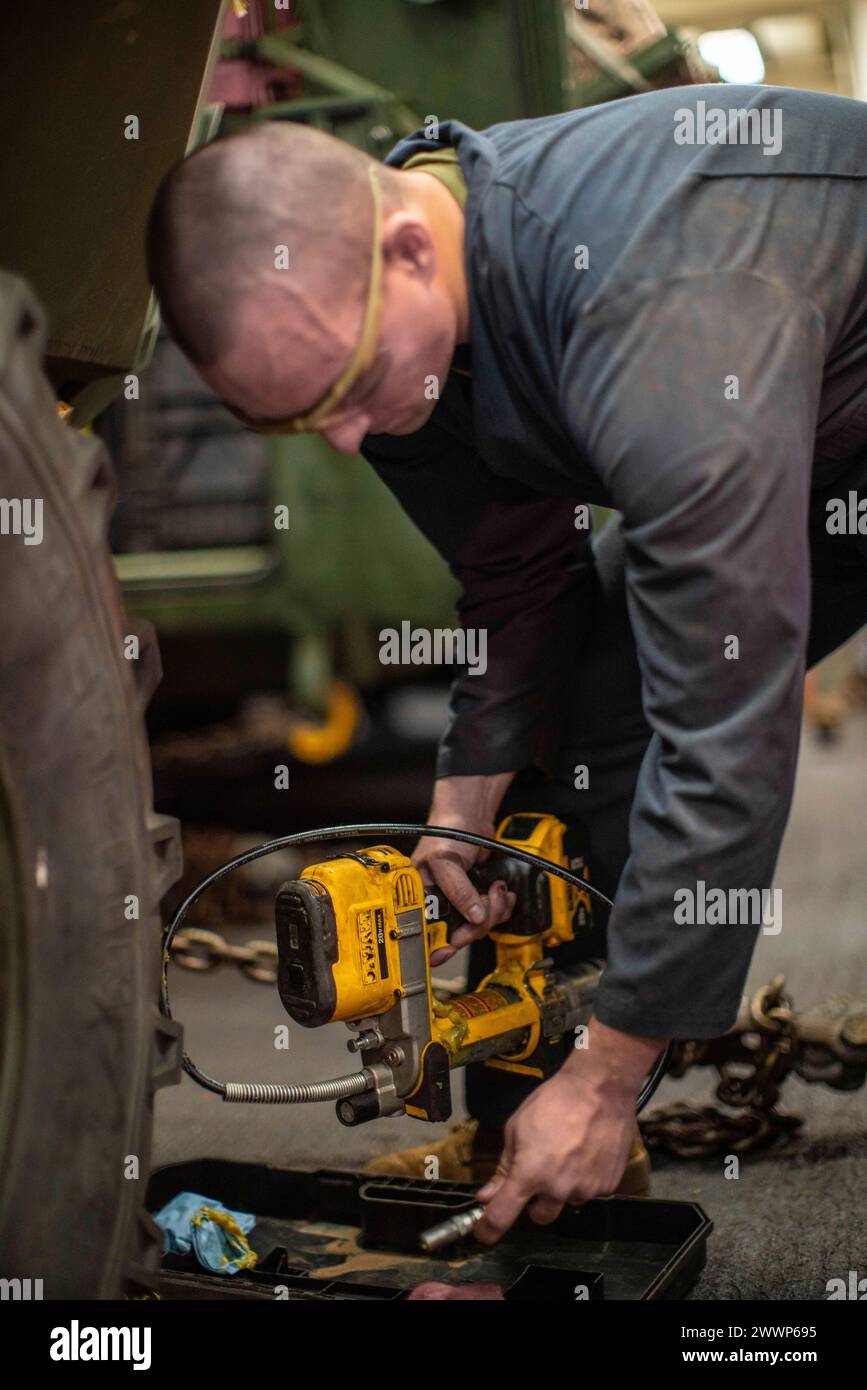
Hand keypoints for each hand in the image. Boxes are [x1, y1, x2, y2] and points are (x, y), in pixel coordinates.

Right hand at [413, 772, 516, 965]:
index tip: (449, 950)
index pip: (426, 934)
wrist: (469, 818)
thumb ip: (458, 891)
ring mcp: (459, 904)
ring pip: (479, 927)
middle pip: (459, 935)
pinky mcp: (477, 900)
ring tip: (495, 889)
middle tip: (485, 901)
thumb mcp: (446, 862)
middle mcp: (438, 905)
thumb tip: (472, 917)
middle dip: (478, 920)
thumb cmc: (445, 833)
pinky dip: (502, 907)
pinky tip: (502, 893)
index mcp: (420, 899)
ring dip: (494, 910)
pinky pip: (492, 917)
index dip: (438, 947)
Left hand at [473, 1017, 665, 1242]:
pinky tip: (587, 1152)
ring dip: (563, 1186)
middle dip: (536, 1201)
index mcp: (530, 1174)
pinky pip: (590, 1191)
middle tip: (539, 1174)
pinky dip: (585, 1178)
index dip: (489, 1229)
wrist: (600, 1088)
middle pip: (540, 1216)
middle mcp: (558, 1189)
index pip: (502, 1216)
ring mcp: (586, 1189)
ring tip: (569, 1152)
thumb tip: (487, 1194)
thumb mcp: (517, 1127)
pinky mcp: (609, 1185)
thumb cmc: (554, 1101)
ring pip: (567, 1201)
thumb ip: (503, 1166)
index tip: (484, 1234)